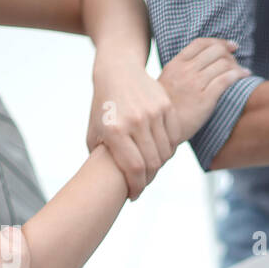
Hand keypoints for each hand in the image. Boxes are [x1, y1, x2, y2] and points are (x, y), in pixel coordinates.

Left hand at [87, 58, 178, 200]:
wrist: (118, 72)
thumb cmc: (103, 106)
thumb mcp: (94, 132)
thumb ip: (99, 157)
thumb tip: (106, 184)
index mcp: (115, 130)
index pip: (134, 168)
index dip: (137, 186)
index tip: (134, 195)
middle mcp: (135, 121)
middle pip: (152, 162)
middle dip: (148, 178)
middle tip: (143, 182)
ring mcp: (153, 112)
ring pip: (165, 151)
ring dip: (160, 164)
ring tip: (150, 167)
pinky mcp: (165, 106)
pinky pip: (174, 137)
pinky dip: (169, 149)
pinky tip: (160, 152)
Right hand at [157, 38, 249, 144]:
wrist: (161, 130)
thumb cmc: (166, 109)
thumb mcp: (168, 82)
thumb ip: (181, 71)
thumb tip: (200, 64)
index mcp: (175, 64)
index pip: (200, 43)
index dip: (218, 42)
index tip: (230, 46)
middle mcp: (185, 71)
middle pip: (215, 51)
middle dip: (229, 54)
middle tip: (236, 60)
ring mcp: (195, 84)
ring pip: (223, 64)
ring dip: (236, 65)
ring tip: (242, 71)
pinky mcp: (205, 99)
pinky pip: (226, 79)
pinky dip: (239, 74)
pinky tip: (245, 75)